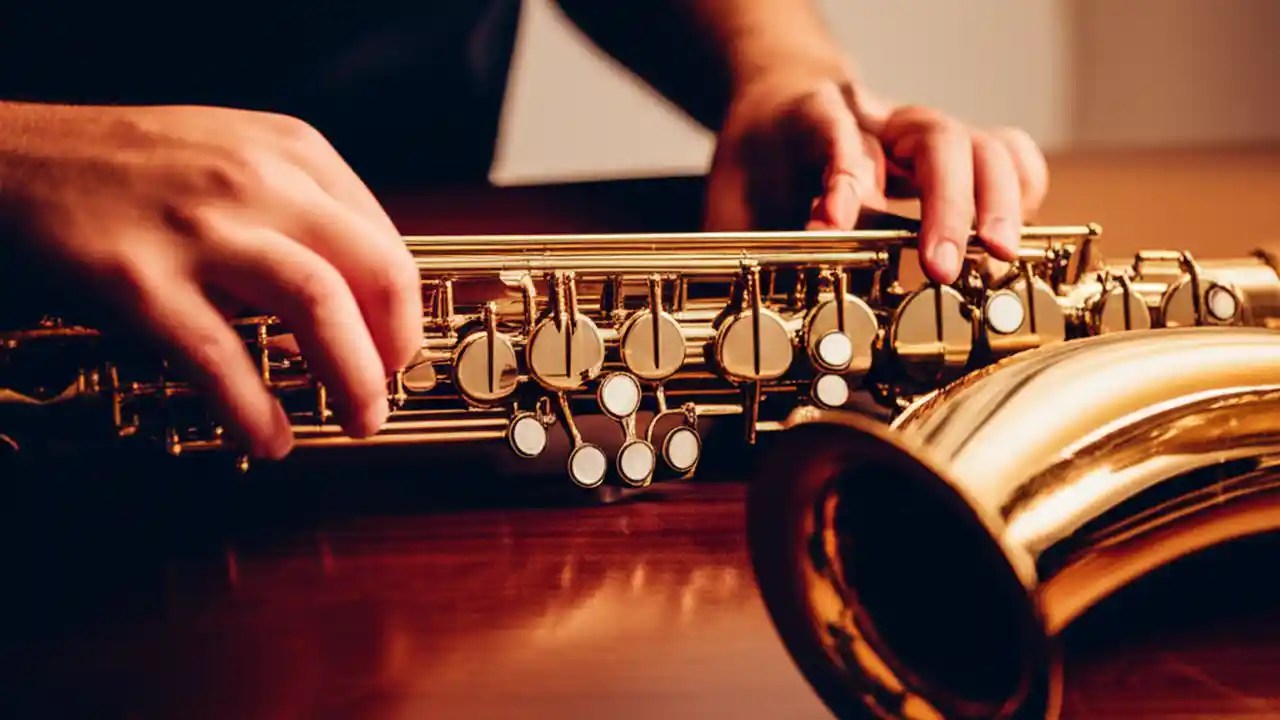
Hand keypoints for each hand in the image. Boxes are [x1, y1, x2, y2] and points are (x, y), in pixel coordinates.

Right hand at [0, 102, 422, 458]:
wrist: (5, 161)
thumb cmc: (124, 169)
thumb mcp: (233, 159)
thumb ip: (298, 215)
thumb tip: (353, 306)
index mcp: (291, 152)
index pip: (383, 240)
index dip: (402, 312)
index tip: (395, 352)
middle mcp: (256, 179)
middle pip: (371, 270)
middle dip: (394, 350)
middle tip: (385, 397)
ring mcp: (198, 226)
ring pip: (317, 303)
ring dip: (352, 376)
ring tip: (355, 420)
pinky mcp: (137, 277)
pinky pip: (219, 357)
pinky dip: (254, 409)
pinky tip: (266, 437)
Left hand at [705, 72, 1049, 283]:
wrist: (773, 116)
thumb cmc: (759, 164)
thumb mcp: (735, 202)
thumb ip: (750, 239)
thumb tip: (769, 298)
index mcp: (817, 118)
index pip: (835, 135)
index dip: (840, 180)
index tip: (832, 225)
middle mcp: (880, 121)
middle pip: (933, 137)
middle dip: (946, 205)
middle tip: (943, 269)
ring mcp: (921, 136)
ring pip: (980, 144)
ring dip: (997, 203)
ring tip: (996, 259)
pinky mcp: (952, 155)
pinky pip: (1005, 155)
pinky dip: (1021, 191)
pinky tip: (1015, 236)